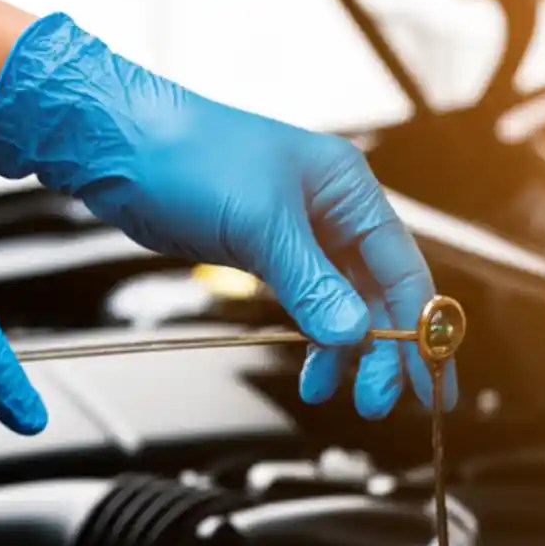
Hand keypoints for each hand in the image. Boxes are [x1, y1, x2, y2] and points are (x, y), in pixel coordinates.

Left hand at [0, 13, 456, 416]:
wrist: (117, 144)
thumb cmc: (187, 156)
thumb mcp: (257, 224)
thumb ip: (311, 284)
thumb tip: (355, 334)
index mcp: (347, 188)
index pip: (403, 268)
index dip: (420, 328)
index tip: (427, 380)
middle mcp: (331, 209)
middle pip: (379, 291)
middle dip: (383, 349)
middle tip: (376, 401)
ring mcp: (298, 232)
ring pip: (342, 302)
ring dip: (343, 350)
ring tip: (330, 390)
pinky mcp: (264, 250)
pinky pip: (306, 301)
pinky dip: (311, 335)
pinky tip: (309, 365)